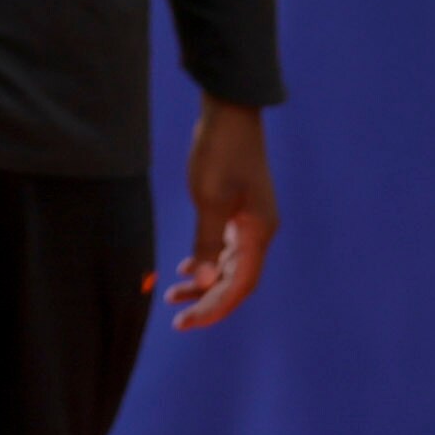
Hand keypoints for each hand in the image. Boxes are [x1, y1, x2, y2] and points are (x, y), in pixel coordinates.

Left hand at [167, 96, 276, 330]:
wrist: (229, 112)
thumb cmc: (219, 153)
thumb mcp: (209, 200)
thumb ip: (208, 244)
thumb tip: (206, 285)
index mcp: (258, 233)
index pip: (238, 287)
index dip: (213, 309)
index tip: (185, 322)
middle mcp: (259, 231)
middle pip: (235, 281)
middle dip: (207, 301)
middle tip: (177, 317)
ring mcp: (251, 220)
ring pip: (230, 265)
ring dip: (205, 283)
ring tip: (174, 295)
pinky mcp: (240, 209)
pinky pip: (226, 248)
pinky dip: (208, 261)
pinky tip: (188, 266)